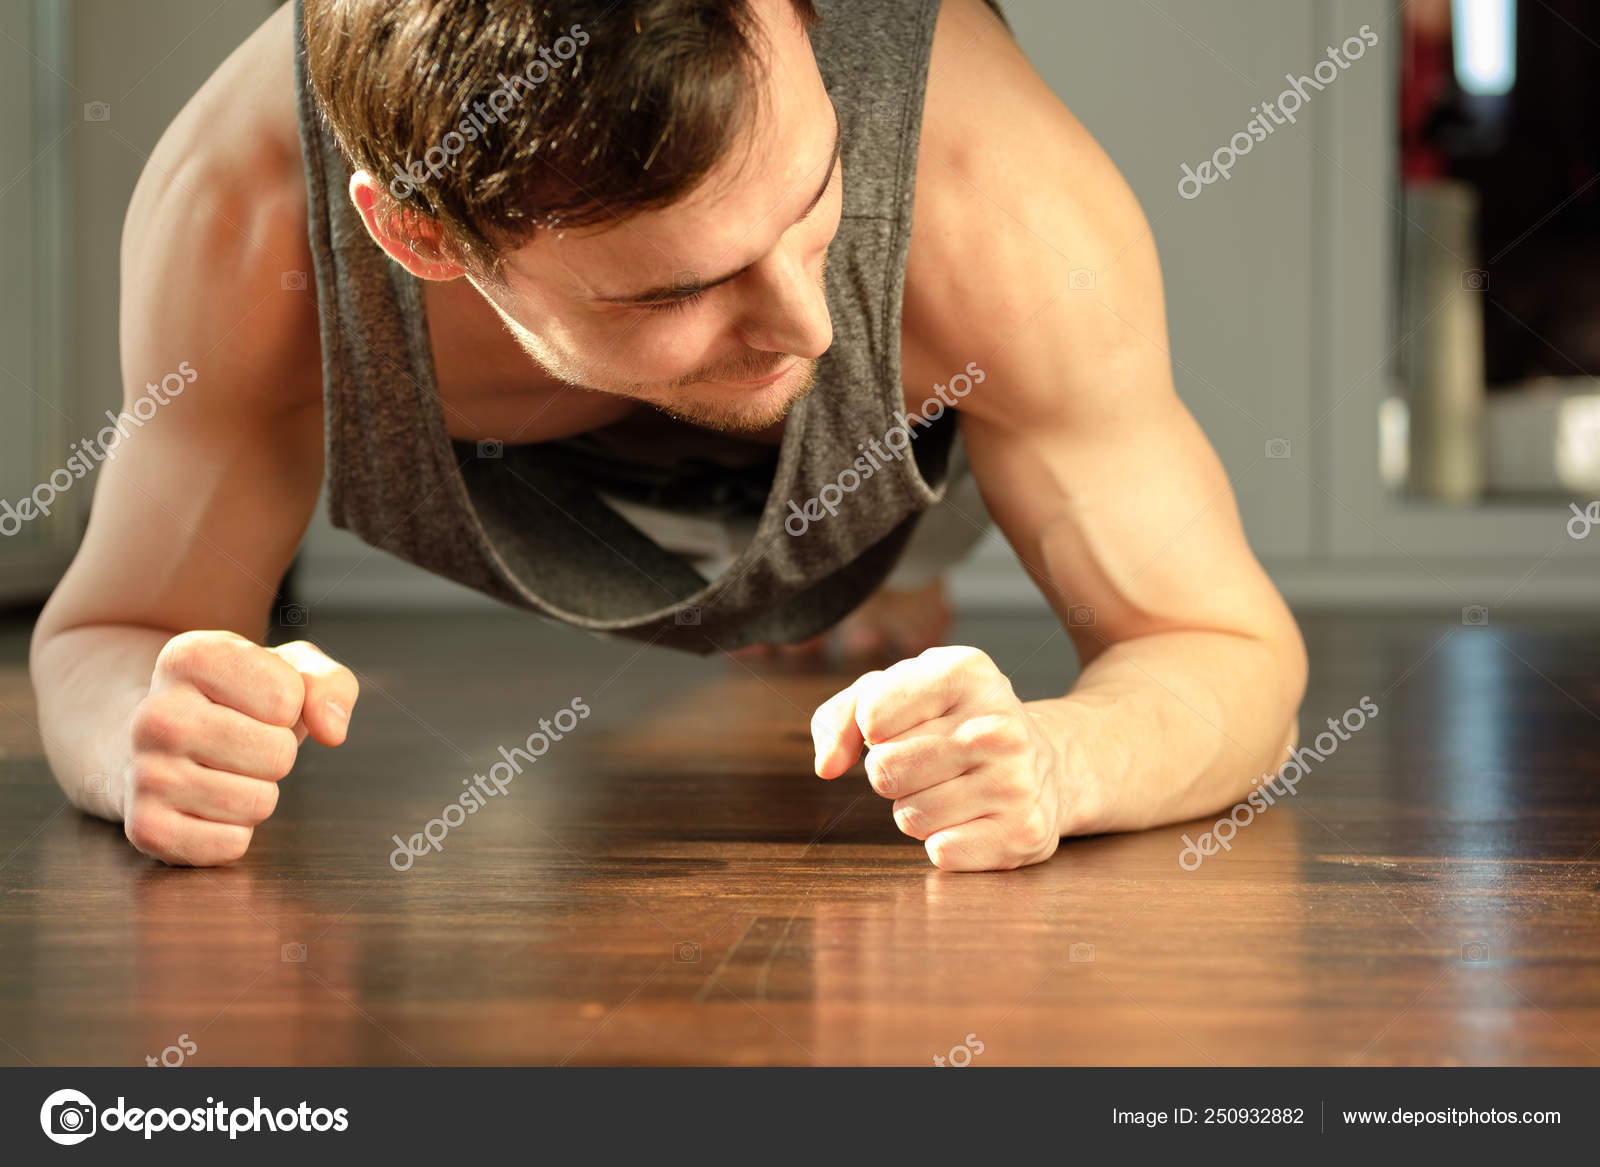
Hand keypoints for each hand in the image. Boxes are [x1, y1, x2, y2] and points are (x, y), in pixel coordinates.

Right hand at [121, 632, 357, 865]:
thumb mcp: (290, 672)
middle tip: (243, 744)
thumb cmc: (240, 702)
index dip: (290, 707)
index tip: (256, 703)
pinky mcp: (145, 828)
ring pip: (258, 802)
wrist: (163, 743)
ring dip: (258, 792)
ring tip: (225, 771)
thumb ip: (329, 683)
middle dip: (277, 753)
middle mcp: (155, 713)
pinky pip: (231, 845)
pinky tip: (207, 805)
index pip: (287, 697)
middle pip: (278, 754)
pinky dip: (236, 832)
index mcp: (190, 658)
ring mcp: (142, 773)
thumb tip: (333, 729)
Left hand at [810, 646, 1064, 870]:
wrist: (1042, 766)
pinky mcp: (1025, 832)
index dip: (874, 730)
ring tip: (952, 789)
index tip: (906, 726)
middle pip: (884, 770)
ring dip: (916, 810)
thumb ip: (842, 717)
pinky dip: (944, 843)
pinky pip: (942, 853)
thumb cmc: (950, 724)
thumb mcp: (896, 694)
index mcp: (965, 671)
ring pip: (909, 817)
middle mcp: (998, 723)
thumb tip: (827, 766)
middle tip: (927, 764)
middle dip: (891, 774)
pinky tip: (973, 819)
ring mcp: (1016, 779)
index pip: (871, 717)